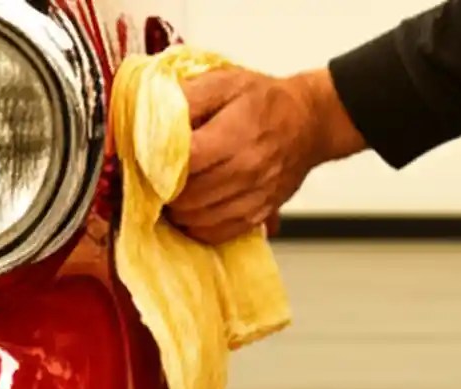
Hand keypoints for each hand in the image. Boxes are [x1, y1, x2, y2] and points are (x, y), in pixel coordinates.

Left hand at [168, 68, 362, 243]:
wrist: (310, 121)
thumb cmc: (264, 101)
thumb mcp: (225, 82)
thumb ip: (188, 97)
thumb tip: (154, 117)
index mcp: (237, 133)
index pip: (186, 160)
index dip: (159, 162)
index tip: (150, 158)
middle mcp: (248, 168)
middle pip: (187, 194)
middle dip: (164, 188)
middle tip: (157, 177)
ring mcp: (255, 195)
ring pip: (197, 217)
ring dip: (176, 209)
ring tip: (172, 192)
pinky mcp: (259, 214)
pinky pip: (215, 233)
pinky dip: (196, 226)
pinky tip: (191, 209)